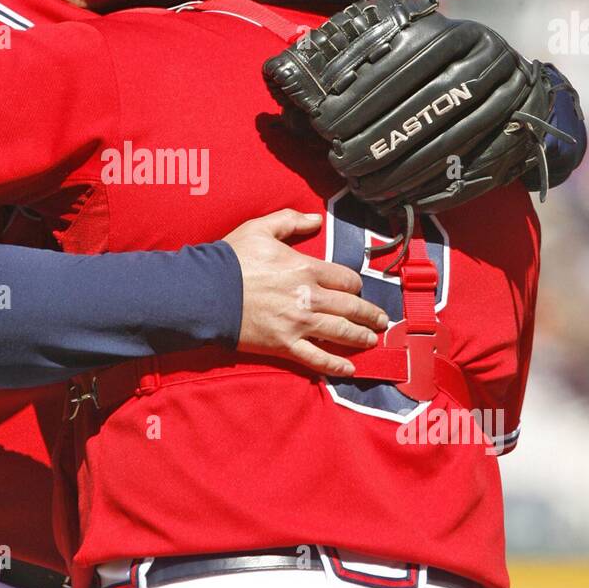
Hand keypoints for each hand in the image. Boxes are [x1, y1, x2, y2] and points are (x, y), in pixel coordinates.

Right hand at [222, 209, 387, 374]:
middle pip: (352, 308)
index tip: (356, 290)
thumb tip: (315, 219)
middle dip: (370, 315)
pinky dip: (336, 365)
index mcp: (307, 269)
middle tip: (381, 320)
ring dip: (362, 337)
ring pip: (342, 333)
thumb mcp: (260, 229)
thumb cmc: (232, 259)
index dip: (355, 285)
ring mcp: (299, 324)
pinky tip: (350, 368)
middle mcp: (310, 297)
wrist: (206, 292)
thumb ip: (290, 221)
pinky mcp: (285, 345)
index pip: (346, 279)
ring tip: (372, 340)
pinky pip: (317, 359)